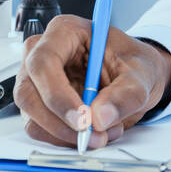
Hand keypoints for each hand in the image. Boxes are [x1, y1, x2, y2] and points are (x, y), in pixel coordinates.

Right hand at [13, 14, 170, 148]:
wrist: (135, 75)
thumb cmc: (132, 63)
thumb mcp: (142, 73)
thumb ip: (125, 94)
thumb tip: (100, 117)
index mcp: (64, 32)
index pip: (44, 63)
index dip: (58, 94)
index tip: (82, 119)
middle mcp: (42, 54)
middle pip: (29, 93)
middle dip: (61, 122)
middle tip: (94, 135)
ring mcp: (36, 81)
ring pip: (31, 117)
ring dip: (66, 134)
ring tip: (104, 132)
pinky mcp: (39, 105)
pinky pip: (40, 129)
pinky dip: (66, 139)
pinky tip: (94, 132)